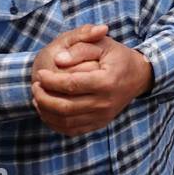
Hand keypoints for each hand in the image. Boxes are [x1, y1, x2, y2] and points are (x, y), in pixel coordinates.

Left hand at [32, 27, 152, 136]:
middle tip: (34, 86)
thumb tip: (58, 59)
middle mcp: (106, 102)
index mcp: (107, 81)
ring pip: (66, 121)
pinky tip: (47, 111)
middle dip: (44, 97)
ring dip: (46, 111)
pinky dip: (55, 123)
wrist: (139, 76)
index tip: (40, 74)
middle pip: (66, 107)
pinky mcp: (100, 123)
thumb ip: (80, 48)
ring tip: (37, 98)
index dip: (51, 81)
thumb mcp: (103, 44)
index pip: (72, 85)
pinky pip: (72, 130)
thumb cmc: (118, 57)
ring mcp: (103, 116)